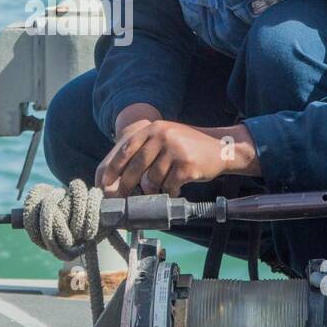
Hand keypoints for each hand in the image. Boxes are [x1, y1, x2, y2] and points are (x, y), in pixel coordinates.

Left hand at [96, 120, 258, 197]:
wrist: (221, 146)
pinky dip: (169, 192)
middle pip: (136, 167)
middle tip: (124, 197)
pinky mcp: (186, 165)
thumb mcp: (166, 137)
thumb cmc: (188, 146)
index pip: (126, 149)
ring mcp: (175, 150)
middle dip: (127, 186)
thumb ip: (145, 150)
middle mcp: (162, 136)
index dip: (113, 168)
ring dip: (153, 190)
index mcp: (153, 129)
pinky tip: (175, 190)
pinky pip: (168, 187)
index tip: (105, 183)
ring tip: (160, 190)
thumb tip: (119, 176)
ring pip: (151, 180)